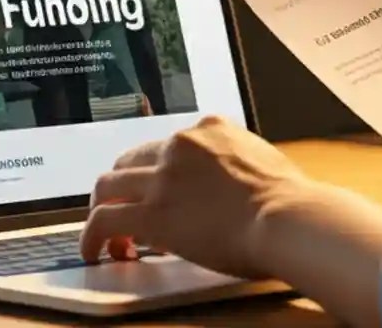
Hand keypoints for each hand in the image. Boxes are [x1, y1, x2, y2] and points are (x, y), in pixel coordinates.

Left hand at [79, 115, 310, 277]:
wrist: (286, 218)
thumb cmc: (288, 201)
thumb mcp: (262, 162)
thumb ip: (236, 164)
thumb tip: (228, 187)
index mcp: (210, 129)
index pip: (168, 145)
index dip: (159, 172)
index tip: (160, 191)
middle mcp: (180, 145)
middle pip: (130, 160)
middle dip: (124, 187)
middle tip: (126, 211)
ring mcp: (163, 177)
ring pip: (107, 186)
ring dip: (102, 208)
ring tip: (105, 235)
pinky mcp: (151, 212)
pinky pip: (103, 220)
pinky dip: (92, 236)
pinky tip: (96, 251)